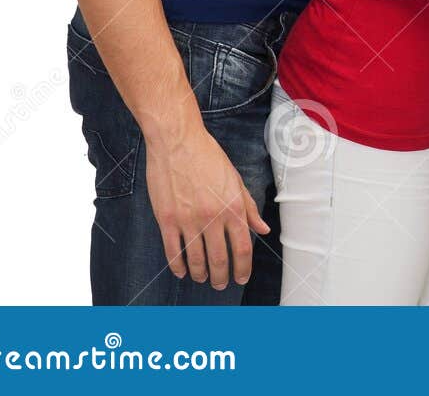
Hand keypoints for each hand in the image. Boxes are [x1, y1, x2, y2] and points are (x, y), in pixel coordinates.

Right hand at [143, 119, 267, 288]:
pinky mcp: (166, 220)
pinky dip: (178, 266)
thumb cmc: (208, 157)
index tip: (242, 278)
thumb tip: (262, 229)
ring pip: (196, 260)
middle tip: (222, 285)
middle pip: (220, 259)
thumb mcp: (235, 180)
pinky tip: (182, 271)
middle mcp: (212, 217)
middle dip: (222, 277)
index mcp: (233, 207)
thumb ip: (249, 207)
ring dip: (201, 274)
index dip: (243, 268)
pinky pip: (173, 251)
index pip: (242, 248)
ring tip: (204, 278)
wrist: (177, 143)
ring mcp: (188, 220)